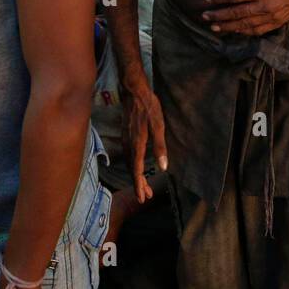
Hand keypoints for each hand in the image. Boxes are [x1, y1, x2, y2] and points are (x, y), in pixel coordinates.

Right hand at [120, 75, 166, 203]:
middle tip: (145, 197)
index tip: (142, 198)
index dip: (139, 185)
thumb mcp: (158, 125)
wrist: (133, 90)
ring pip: (129, 163)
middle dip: (138, 185)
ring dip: (136, 176)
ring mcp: (125, 139)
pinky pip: (128, 156)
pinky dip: (133, 166)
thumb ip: (160, 147)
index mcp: (137, 144)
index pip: (137, 170)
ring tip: (143, 186)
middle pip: (132, 170)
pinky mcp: (125, 135)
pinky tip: (137, 167)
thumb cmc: (148, 106)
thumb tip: (163, 167)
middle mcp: (129, 144)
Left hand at [201, 0, 288, 35]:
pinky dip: (243, 32)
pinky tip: (234, 31)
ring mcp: (272, 17)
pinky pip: (257, 31)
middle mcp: (266, 6)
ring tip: (214, 27)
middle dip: (219, 15)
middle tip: (205, 16)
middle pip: (237, 13)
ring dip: (228, 27)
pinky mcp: (278, 23)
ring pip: (245, 25)